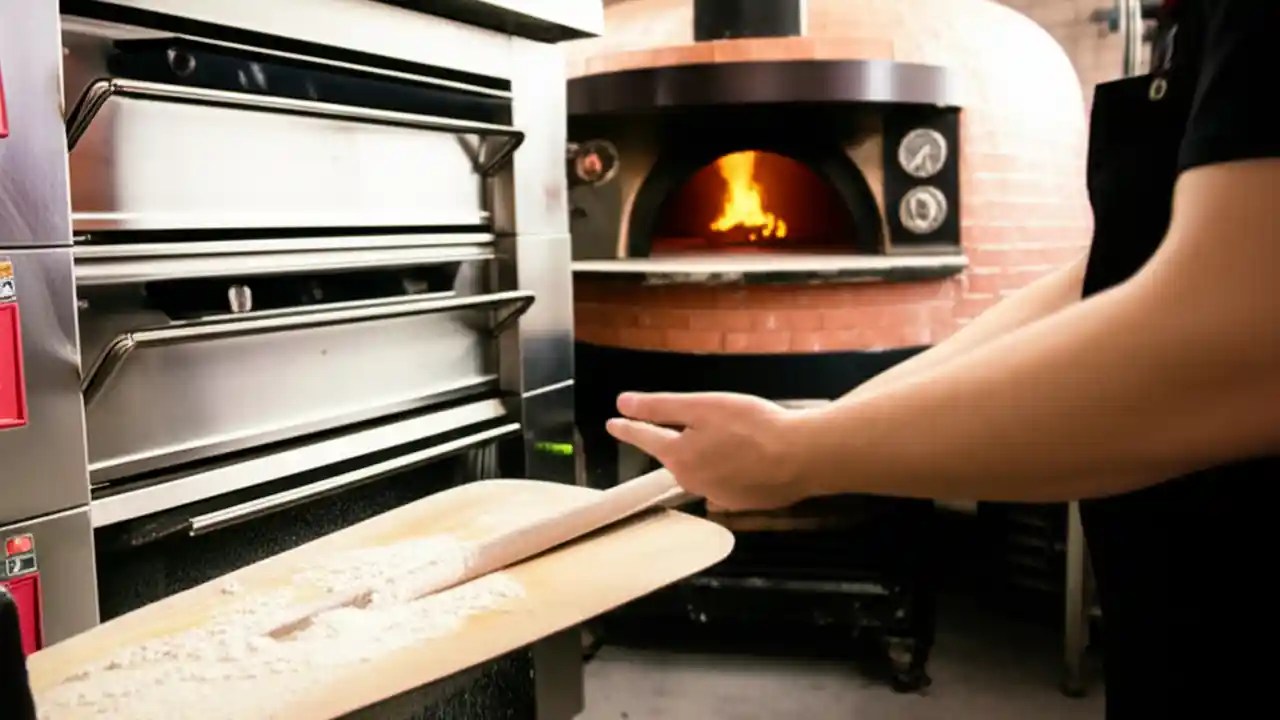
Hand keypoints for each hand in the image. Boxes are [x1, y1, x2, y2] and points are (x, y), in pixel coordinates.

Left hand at [605, 391, 809, 511]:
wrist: (802, 457)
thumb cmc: (752, 425)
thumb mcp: (702, 406)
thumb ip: (661, 406)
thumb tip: (622, 404)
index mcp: (679, 457)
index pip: (645, 438)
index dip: (628, 427)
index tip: (613, 423)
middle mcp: (693, 482)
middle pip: (674, 456)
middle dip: (673, 442)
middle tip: (678, 424)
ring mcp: (719, 496)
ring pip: (701, 470)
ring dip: (704, 455)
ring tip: (724, 437)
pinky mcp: (743, 502)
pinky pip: (726, 481)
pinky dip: (729, 468)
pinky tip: (747, 457)